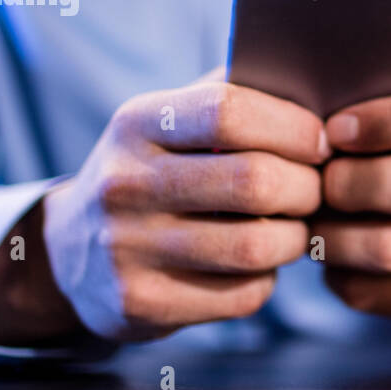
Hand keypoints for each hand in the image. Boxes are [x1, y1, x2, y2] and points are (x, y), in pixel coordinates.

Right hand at [38, 78, 327, 342]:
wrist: (71, 251)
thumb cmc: (153, 173)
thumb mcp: (169, 123)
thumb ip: (231, 96)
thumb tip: (311, 86)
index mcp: (137, 124)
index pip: (229, 111)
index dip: (292, 127)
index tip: (319, 143)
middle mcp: (124, 183)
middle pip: (253, 182)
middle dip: (306, 188)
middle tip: (315, 191)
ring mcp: (126, 247)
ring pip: (254, 246)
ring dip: (295, 239)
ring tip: (294, 229)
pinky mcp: (141, 302)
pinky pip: (242, 294)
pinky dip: (267, 279)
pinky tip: (257, 266)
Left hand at [314, 90, 390, 333]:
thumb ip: (377, 120)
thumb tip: (310, 127)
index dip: (380, 124)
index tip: (334, 132)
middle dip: (351, 182)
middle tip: (322, 183)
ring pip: (390, 249)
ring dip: (334, 236)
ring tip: (314, 224)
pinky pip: (373, 290)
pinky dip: (339, 272)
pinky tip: (334, 256)